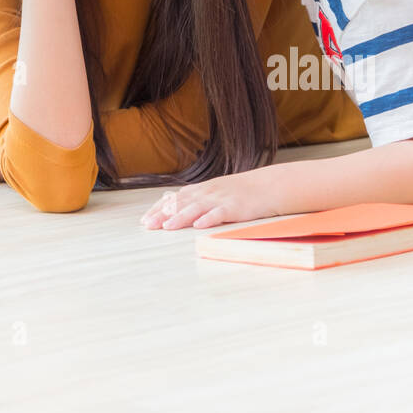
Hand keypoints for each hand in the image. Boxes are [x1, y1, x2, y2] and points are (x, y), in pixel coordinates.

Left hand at [140, 169, 278, 229]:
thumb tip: (173, 204)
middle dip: (162, 215)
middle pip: (181, 203)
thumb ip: (196, 198)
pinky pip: (219, 213)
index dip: (158, 209)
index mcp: (201, 190)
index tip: (145, 220)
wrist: (268, 186)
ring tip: (167, 226)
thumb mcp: (215, 191)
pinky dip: (209, 219)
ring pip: (196, 208)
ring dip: (180, 217)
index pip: (174, 199)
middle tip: (148, 226)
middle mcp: (207, 193)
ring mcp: (221, 199)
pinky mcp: (235, 207)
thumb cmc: (240, 192)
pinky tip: (199, 225)